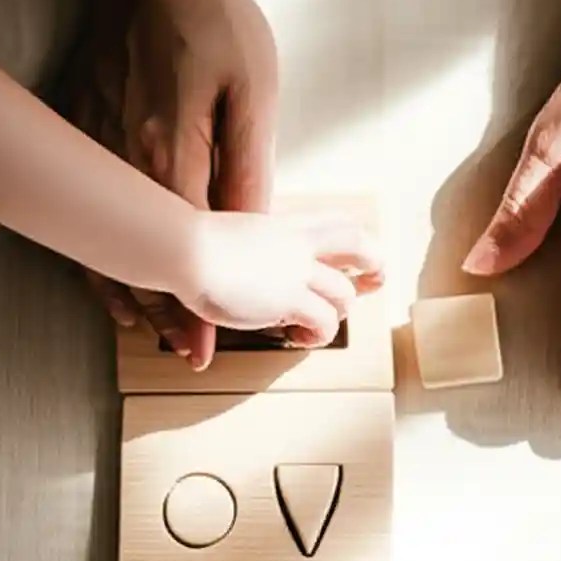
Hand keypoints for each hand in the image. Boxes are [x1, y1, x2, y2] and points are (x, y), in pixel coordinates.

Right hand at [74, 0, 277, 368]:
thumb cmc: (213, 17)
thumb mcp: (252, 88)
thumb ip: (248, 161)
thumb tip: (256, 222)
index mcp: (171, 146)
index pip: (185, 245)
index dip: (193, 298)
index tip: (198, 343)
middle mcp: (125, 151)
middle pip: (139, 248)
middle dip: (158, 305)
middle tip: (177, 349)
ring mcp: (97, 135)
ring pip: (104, 226)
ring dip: (122, 279)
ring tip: (139, 324)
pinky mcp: (85, 116)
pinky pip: (86, 194)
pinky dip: (96, 234)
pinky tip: (104, 256)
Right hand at [178, 211, 383, 347]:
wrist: (185, 249)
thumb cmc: (195, 244)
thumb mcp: (237, 238)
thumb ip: (258, 252)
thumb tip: (259, 277)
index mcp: (286, 225)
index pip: (336, 223)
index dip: (356, 240)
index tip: (360, 258)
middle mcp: (298, 244)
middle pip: (358, 243)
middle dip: (374, 264)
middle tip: (375, 282)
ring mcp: (296, 271)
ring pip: (344, 295)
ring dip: (335, 316)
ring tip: (312, 328)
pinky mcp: (289, 299)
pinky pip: (323, 323)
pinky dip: (318, 336)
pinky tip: (298, 337)